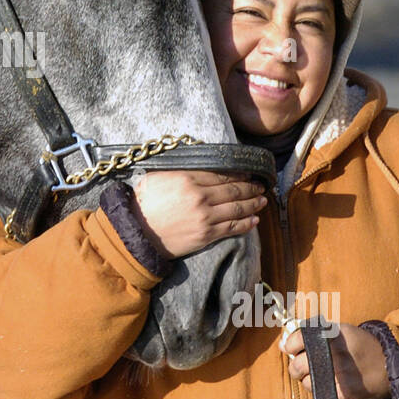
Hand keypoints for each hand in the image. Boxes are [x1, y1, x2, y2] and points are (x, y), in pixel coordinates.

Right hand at [131, 170, 266, 258]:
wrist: (135, 233)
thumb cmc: (142, 203)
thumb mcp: (157, 177)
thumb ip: (179, 170)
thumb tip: (196, 164)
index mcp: (188, 178)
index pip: (222, 173)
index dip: (239, 173)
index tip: (249, 172)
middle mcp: (200, 196)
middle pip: (234, 189)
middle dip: (251, 187)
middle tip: (261, 185)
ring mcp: (205, 216)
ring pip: (237, 208)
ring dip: (253, 203)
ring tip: (262, 200)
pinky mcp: (206, 235)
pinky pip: (232, 228)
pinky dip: (246, 223)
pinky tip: (255, 220)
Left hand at [280, 322, 389, 398]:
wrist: (390, 365)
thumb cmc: (360, 346)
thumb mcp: (341, 332)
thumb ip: (312, 336)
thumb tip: (282, 345)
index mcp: (332, 333)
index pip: (298, 339)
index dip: (291, 346)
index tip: (292, 349)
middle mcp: (335, 352)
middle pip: (298, 365)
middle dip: (296, 368)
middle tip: (303, 367)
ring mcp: (340, 373)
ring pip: (306, 382)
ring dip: (309, 381)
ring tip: (322, 375)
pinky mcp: (346, 391)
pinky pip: (321, 393)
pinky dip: (322, 390)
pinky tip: (332, 384)